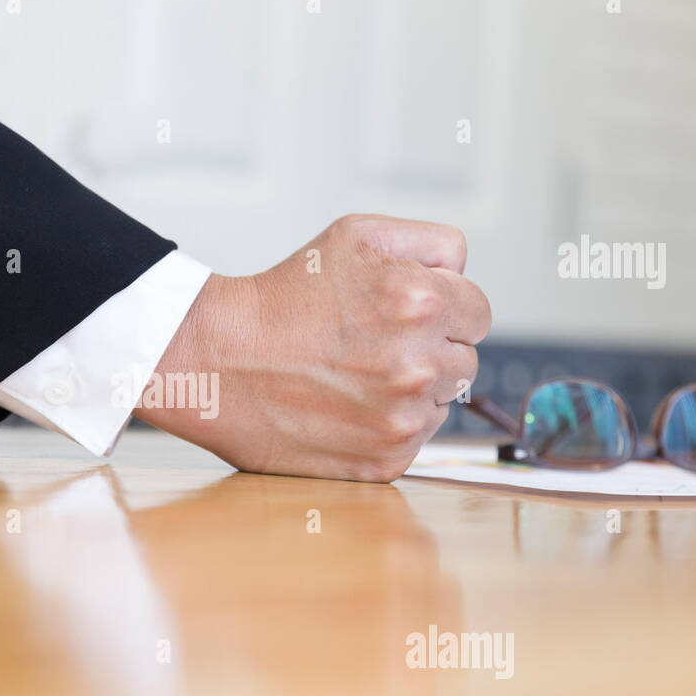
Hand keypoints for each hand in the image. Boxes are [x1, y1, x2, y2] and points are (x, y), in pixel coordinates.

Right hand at [135, 214, 490, 481]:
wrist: (217, 360)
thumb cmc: (283, 296)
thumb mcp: (357, 235)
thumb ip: (431, 245)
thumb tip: (465, 279)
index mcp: (422, 300)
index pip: (478, 311)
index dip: (443, 309)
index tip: (402, 314)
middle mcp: (419, 363)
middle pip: (465, 359)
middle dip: (430, 349)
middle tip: (372, 344)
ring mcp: (402, 418)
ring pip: (443, 402)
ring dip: (413, 390)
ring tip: (355, 375)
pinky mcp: (384, 461)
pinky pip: (415, 440)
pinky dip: (388, 426)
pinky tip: (347, 407)